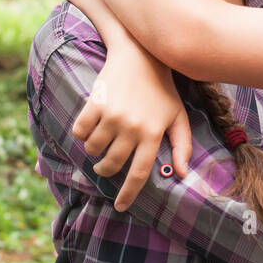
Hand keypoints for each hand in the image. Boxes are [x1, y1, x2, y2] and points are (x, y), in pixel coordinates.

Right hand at [72, 42, 192, 212]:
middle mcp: (133, 128)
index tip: (120, 207)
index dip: (128, 193)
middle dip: (105, 169)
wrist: (140, 55)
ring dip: (94, 149)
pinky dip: (82, 132)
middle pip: (112, 164)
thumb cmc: (162, 88)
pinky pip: (80, 131)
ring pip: (93, 149)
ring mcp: (113, 116)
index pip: (139, 173)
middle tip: (105, 164)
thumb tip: (180, 174)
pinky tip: (91, 124)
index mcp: (153, 134)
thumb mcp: (177, 115)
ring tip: (102, 138)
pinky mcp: (96, 103)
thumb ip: (182, 145)